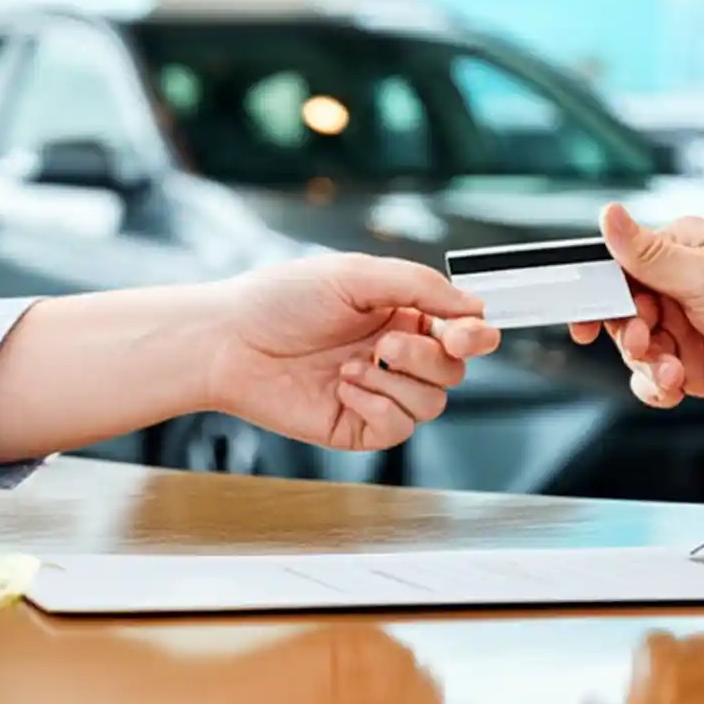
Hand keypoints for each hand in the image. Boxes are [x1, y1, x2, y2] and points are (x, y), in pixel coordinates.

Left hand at [210, 253, 499, 450]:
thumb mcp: (355, 275)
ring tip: (351, 365)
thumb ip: (419, 286)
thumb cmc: (279, 300)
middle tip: (386, 343)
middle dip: (426, 357)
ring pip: (433, 403)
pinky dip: (378, 408)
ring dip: (396, 383)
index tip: (465, 334)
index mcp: (399, 312)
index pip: (462, 330)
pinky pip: (399, 428)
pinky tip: (344, 388)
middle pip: (453, 370)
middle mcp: (393, 353)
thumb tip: (472, 305)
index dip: (475, 335)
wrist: (228, 342)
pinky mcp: (357, 426)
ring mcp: (377, 392)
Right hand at [569, 204, 703, 408]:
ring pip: (634, 351)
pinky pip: (654, 380)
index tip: (582, 316)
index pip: (617, 265)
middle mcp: (675, 288)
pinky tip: (674, 388)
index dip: (594, 291)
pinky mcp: (693, 365)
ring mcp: (683, 328)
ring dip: (646, 365)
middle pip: (619, 313)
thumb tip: (607, 213)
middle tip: (645, 341)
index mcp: (677, 252)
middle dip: (626, 333)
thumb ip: (648, 254)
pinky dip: (656, 387)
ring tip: (672, 370)